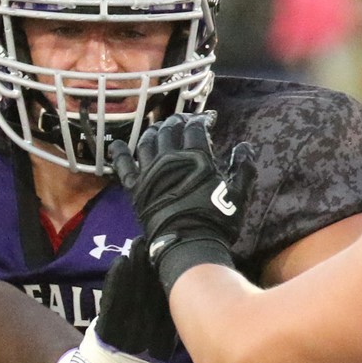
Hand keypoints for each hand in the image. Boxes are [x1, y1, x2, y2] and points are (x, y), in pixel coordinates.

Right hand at [37, 252, 176, 362]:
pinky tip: (154, 265)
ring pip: (150, 302)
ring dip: (148, 275)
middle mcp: (138, 347)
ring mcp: (150, 341)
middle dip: (138, 274)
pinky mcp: (157, 337)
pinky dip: (155, 286)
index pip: (117, 316)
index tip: (120, 264)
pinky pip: (158, 307)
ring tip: (144, 248)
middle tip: (136, 245)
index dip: (118, 289)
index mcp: (115, 355)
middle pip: (139, 304)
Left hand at [108, 112, 254, 293]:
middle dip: (178, 121)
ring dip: (154, 131)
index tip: (207, 119)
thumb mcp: (238, 193)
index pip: (195, 128)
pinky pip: (123, 166)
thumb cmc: (216, 219)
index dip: (201, 119)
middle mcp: (169, 159)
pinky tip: (117, 144)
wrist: (187, 243)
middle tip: (184, 121)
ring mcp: (149, 172)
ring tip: (160, 128)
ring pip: (147, 142)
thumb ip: (242, 167)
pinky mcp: (135, 187)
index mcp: (196, 157)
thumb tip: (244, 147)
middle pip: (169, 130)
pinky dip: (119, 153)